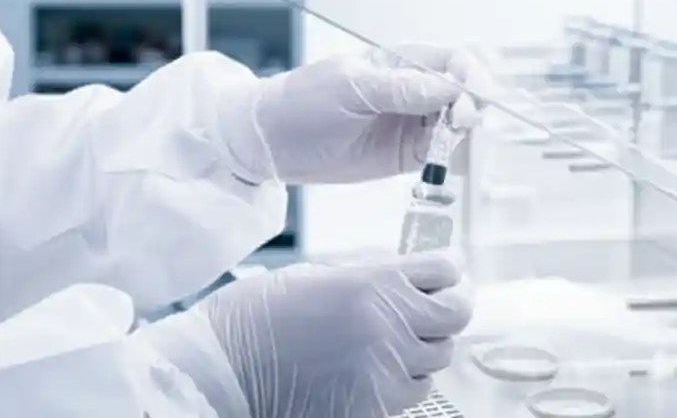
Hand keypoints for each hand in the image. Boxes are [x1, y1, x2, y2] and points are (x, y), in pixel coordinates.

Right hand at [201, 253, 471, 417]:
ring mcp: (384, 372)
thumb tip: (405, 281)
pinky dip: (400, 382)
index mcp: (374, 283)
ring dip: (422, 348)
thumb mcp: (315, 276)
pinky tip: (372, 371)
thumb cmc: (257, 318)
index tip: (448, 273)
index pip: (444, 271)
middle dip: (449, 308)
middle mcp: (388, 326)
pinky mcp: (373, 409)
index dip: (449, 271)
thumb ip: (367, 278)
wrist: (221, 371)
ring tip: (392, 341)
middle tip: (437, 306)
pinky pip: (410, 393)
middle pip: (455, 317)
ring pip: (436, 359)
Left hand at [221, 45, 492, 183]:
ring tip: (444, 143)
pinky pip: (440, 151)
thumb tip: (447, 87)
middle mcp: (414, 89)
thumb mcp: (349, 88)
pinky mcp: (407, 153)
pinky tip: (438, 159)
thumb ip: (400, 89)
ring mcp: (412, 122)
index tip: (469, 96)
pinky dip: (447, 155)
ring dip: (462, 132)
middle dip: (472, 104)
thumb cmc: (302, 102)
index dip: (470, 75)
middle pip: (464, 91)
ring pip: (458, 122)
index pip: (453, 60)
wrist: (272, 142)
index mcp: (400, 61)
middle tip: (459, 123)